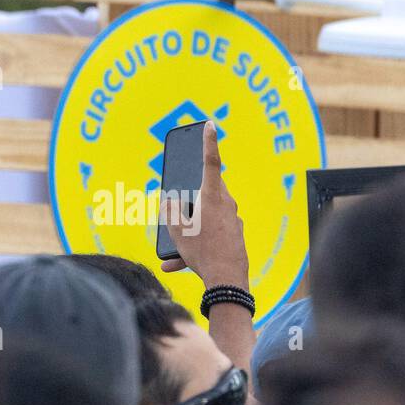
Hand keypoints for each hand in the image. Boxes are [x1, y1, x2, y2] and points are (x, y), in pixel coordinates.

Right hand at [160, 121, 248, 288]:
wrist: (227, 279)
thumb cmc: (202, 252)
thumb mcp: (177, 232)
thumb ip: (170, 212)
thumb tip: (169, 203)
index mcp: (212, 196)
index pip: (211, 162)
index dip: (209, 142)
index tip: (210, 125)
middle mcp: (226, 204)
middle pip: (206, 192)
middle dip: (191, 201)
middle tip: (180, 213)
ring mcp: (233, 220)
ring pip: (207, 217)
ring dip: (191, 230)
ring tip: (174, 252)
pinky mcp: (235, 235)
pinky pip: (213, 234)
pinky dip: (199, 244)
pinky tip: (181, 261)